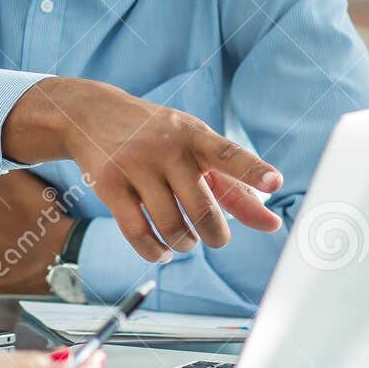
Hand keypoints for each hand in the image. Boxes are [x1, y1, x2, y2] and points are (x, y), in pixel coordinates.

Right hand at [2, 77, 282, 263]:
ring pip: (170, 226)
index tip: (275, 182)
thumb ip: (234, 188)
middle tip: (214, 239)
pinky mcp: (109, 184)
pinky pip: (137, 233)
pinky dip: (154, 252)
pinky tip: (162, 252)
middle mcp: (167, 148)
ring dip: (185, 244)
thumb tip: (272, 224)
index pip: (229, 155)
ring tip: (186, 242)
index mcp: (195, 136)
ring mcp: (135, 165)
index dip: (253, 171)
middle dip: (215, 236)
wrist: (93, 115)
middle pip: (201, 209)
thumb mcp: (196, 149)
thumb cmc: (158, 137)